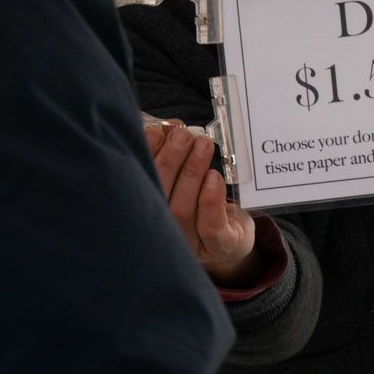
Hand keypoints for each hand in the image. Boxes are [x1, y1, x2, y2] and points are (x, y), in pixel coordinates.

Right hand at [146, 122, 262, 285]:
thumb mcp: (184, 180)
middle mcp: (161, 232)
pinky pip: (210, 226)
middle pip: (161, 195)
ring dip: (191, 172)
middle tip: (183, 135)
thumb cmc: (202, 204)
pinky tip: (214, 178)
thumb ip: (174, 155)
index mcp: (147, 211)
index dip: (147, 154)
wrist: (232, 239)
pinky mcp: (217, 247)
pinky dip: (210, 199)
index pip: (141, 182)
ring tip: (203, 145)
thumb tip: (172, 126)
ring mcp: (189, 243)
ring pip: (183, 209)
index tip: (156, 130)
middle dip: (170, 160)